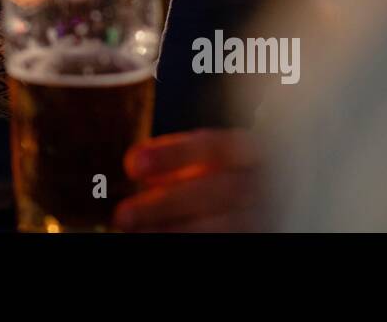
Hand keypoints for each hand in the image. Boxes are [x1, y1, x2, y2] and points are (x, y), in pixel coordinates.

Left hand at [115, 128, 264, 231]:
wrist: (263, 197)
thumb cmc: (224, 172)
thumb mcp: (205, 159)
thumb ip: (176, 161)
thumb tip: (134, 164)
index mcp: (247, 150)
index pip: (213, 146)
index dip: (172, 154)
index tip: (132, 165)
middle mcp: (259, 181)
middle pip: (216, 191)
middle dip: (166, 204)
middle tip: (123, 215)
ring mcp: (263, 212)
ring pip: (224, 225)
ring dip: (175, 230)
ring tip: (137, 232)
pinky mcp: (259, 232)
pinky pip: (229, 238)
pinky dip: (191, 240)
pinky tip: (160, 237)